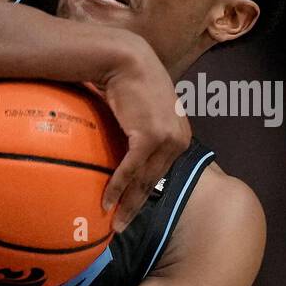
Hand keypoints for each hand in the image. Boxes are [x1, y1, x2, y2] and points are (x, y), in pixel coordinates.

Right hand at [97, 34, 190, 231]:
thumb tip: (123, 147)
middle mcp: (179, 138)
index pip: (161, 172)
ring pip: (144, 180)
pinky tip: (106, 201)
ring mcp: (167, 138)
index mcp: (179, 134)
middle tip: (120, 227)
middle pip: (154, 181)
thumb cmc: (127, 81)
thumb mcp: (140, 111)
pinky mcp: (150, 136)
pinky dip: (118, 186)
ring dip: (127, 204)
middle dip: (137, 207)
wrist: (124, 59)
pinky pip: (131, 169)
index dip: (145, 194)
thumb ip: (139, 130)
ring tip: (114, 223)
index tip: (130, 211)